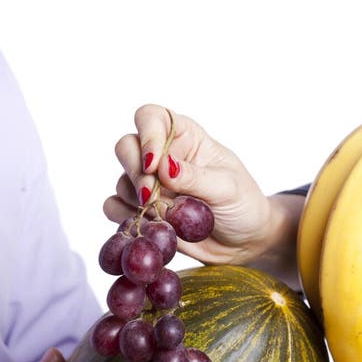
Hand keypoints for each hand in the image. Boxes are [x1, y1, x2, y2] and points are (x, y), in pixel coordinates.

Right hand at [103, 106, 302, 282]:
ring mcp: (151, 186)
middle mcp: (162, 158)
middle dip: (135, 172)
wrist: (245, 243)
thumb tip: (163, 166)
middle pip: (126, 147)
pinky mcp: (144, 213)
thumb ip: (195, 177)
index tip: (154, 164)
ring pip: (121, 182)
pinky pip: (116, 209)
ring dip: (135, 201)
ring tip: (165, 218)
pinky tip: (150, 227)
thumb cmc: (243, 206)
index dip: (146, 135)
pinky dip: (125, 218)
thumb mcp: (227, 188)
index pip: (151, 118)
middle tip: (151, 197)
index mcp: (185, 137)